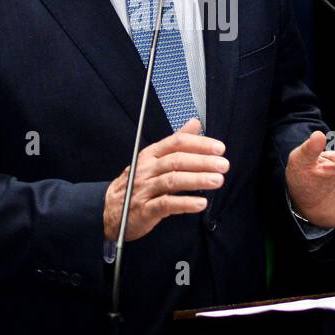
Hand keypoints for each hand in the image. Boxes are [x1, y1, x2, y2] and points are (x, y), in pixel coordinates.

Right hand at [103, 118, 228, 242]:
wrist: (111, 211)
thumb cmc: (137, 184)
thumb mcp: (154, 159)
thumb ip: (176, 141)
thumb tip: (195, 123)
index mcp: (150, 155)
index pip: (176, 143)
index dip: (199, 144)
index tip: (219, 148)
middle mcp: (147, 169)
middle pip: (176, 160)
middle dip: (202, 162)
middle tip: (223, 165)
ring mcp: (144, 189)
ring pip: (172, 180)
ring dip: (197, 180)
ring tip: (217, 180)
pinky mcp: (144, 209)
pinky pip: (165, 204)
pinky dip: (184, 203)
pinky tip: (200, 203)